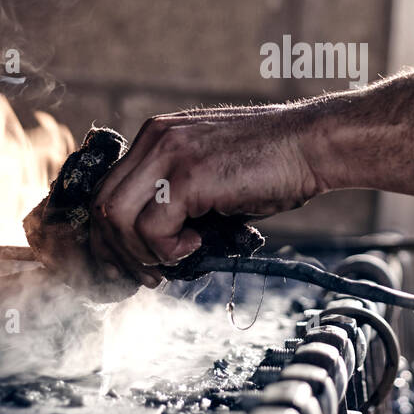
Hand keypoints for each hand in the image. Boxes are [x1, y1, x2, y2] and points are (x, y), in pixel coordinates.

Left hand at [90, 104, 324, 277]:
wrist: (312, 145)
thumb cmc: (272, 167)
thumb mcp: (211, 176)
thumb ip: (178, 200)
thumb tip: (155, 249)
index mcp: (156, 136)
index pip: (106, 190)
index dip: (111, 236)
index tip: (130, 264)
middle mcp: (155, 139)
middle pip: (102, 206)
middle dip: (117, 252)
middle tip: (146, 276)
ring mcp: (169, 154)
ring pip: (116, 218)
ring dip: (140, 254)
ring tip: (173, 262)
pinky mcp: (188, 175)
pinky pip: (151, 228)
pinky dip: (167, 250)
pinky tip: (197, 245)